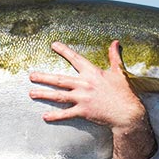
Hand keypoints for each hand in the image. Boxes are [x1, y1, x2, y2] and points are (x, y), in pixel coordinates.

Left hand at [29, 40, 155, 158]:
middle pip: (59, 79)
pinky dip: (55, 116)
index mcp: (92, 73)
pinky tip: (45, 116)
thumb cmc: (124, 92)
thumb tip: (115, 42)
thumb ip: (114, 57)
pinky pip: (66, 114)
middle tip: (31, 76)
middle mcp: (84, 84)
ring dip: (43, 94)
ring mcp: (82, 98)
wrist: (127, 113)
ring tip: (31, 93)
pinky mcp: (83, 111)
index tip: (53, 45)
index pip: (75, 59)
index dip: (64, 51)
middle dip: (43, 77)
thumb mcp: (119, 72)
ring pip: (58, 96)